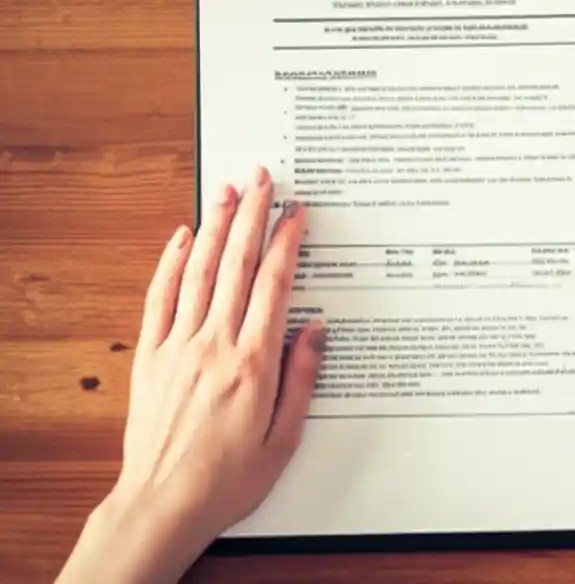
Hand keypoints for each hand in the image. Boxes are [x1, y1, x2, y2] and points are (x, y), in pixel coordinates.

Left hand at [58, 168, 324, 583]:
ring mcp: (178, 348)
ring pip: (199, 272)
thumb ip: (302, 379)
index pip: (274, 286)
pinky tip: (182, 237)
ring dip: (216, 227)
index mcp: (253, 364)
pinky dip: (171, 263)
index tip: (297, 213)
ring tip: (228, 191)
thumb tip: (315, 330)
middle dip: (253, 216)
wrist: (163, 504)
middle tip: (263, 178)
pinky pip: (160, 299)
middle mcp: (214, 346)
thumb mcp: (285, 437)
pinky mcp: (151, 358)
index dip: (288, 243)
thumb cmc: (228, 479)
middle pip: (237, 266)